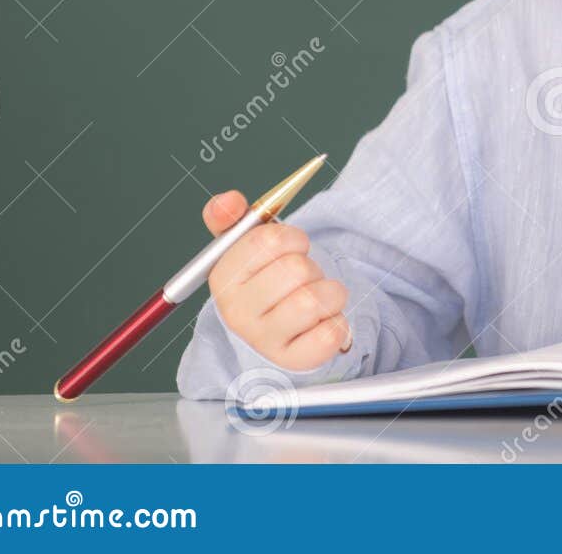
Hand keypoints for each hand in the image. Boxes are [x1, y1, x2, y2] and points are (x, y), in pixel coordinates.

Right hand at [203, 190, 350, 370]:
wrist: (281, 333)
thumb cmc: (268, 281)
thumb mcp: (248, 248)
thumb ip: (235, 218)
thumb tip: (229, 200)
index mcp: (224, 278)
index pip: (268, 241)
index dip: (293, 237)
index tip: (292, 247)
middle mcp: (237, 312)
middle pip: (296, 269)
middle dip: (311, 267)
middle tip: (302, 279)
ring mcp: (264, 340)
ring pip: (316, 300)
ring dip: (329, 293)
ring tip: (315, 300)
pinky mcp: (294, 361)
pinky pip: (331, 331)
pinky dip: (337, 322)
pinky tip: (321, 324)